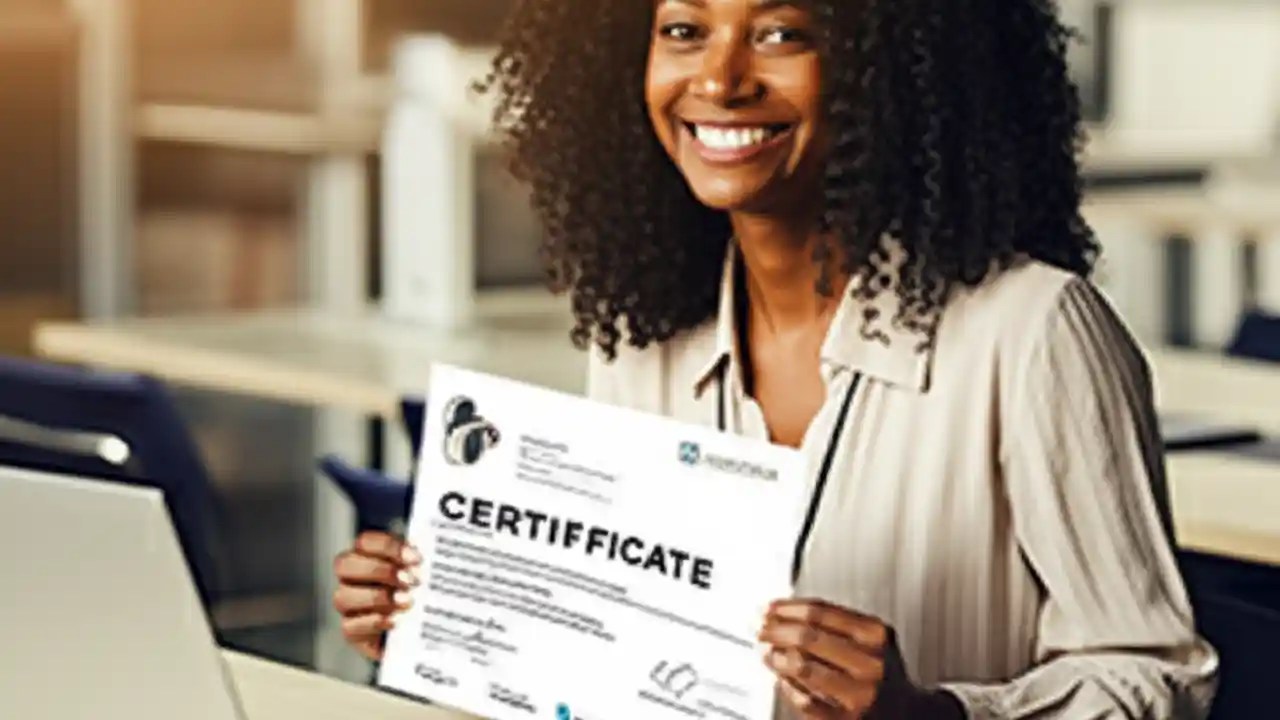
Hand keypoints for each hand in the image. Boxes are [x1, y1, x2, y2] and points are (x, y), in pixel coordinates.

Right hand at [332, 531, 421, 659]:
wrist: (413, 632)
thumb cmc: (415, 594)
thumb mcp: (419, 575)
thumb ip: (418, 564)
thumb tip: (429, 558)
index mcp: (365, 556)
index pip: (365, 542)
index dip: (388, 547)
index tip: (416, 558)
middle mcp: (350, 578)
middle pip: (345, 564)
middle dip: (380, 570)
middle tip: (410, 581)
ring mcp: (347, 605)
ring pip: (343, 596)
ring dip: (377, 598)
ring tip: (406, 602)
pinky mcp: (350, 630)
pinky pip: (350, 626)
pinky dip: (374, 622)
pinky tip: (395, 621)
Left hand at [759, 599, 962, 719]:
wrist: (909, 712)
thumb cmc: (881, 671)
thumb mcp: (870, 638)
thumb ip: (835, 622)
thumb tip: (783, 611)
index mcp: (876, 635)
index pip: (820, 611)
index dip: (786, 608)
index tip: (767, 607)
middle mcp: (870, 664)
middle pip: (808, 637)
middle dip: (775, 630)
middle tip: (758, 628)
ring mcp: (860, 695)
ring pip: (804, 668)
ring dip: (776, 657)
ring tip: (765, 651)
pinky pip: (806, 701)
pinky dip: (787, 687)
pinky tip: (781, 678)